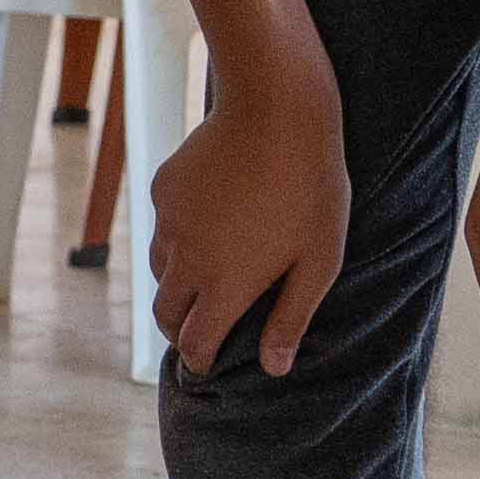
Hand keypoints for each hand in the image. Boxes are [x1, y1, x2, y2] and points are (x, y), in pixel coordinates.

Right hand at [145, 68, 351, 376]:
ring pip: (160, 269)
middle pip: (166, 314)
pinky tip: (212, 215)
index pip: (194, 343)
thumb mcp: (318, 261)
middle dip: (180, 329)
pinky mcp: (163, 189)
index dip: (199, 361)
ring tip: (208, 272)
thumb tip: (275, 368)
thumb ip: (291, 317)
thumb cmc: (310, 189)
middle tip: (201, 329)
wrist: (275, 110)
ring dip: (179, 282)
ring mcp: (168, 223)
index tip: (207, 365)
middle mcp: (185, 260)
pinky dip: (180, 234)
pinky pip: (165, 225)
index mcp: (224, 286)